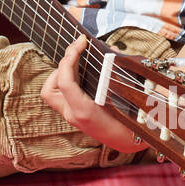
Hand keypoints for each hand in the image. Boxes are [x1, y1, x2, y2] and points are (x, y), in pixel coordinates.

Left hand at [40, 35, 144, 154]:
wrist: (131, 144)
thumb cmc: (133, 121)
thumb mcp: (129, 97)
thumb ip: (118, 72)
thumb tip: (110, 49)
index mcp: (84, 111)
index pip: (65, 81)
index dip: (69, 58)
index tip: (81, 41)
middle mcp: (73, 115)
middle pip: (52, 85)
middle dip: (63, 64)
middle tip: (79, 50)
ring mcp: (71, 116)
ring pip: (52, 91)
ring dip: (61, 73)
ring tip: (78, 62)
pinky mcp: (73, 115)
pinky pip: (61, 94)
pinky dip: (66, 80)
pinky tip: (82, 72)